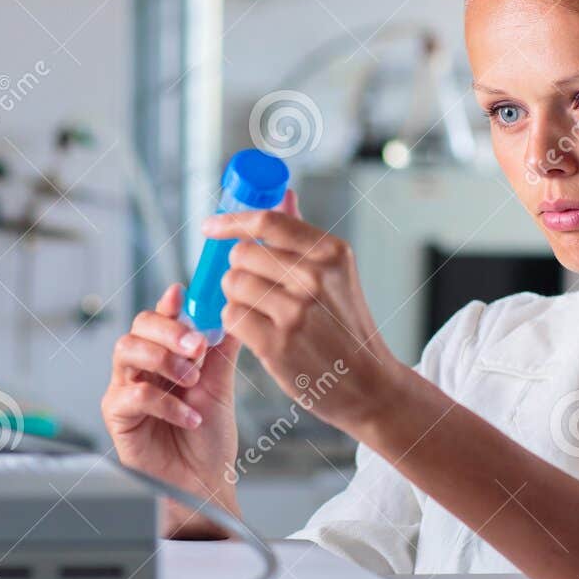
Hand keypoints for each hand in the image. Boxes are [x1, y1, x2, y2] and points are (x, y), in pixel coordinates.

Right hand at [101, 282, 241, 536]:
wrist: (204, 484)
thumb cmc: (208, 442)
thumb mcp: (221, 388)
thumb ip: (221, 351)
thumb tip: (231, 312)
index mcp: (166, 358)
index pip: (160, 320)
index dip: (168, 304)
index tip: (182, 293)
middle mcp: (142, 370)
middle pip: (138, 328)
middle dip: (167, 329)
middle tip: (196, 345)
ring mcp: (126, 391)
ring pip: (127, 352)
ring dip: (163, 359)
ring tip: (193, 380)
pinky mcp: (117, 417)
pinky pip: (133, 395)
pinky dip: (166, 403)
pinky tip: (189, 417)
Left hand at [203, 191, 404, 439]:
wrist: (368, 383)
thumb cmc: (346, 326)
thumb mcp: (336, 274)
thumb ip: (302, 237)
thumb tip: (284, 194)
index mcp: (331, 252)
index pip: (267, 222)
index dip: (231, 221)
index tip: (210, 227)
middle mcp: (314, 276)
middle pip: (242, 254)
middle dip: (238, 269)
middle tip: (256, 288)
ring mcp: (295, 311)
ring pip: (233, 285)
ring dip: (237, 298)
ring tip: (263, 313)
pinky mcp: (277, 343)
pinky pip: (231, 316)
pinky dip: (237, 323)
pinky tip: (259, 332)